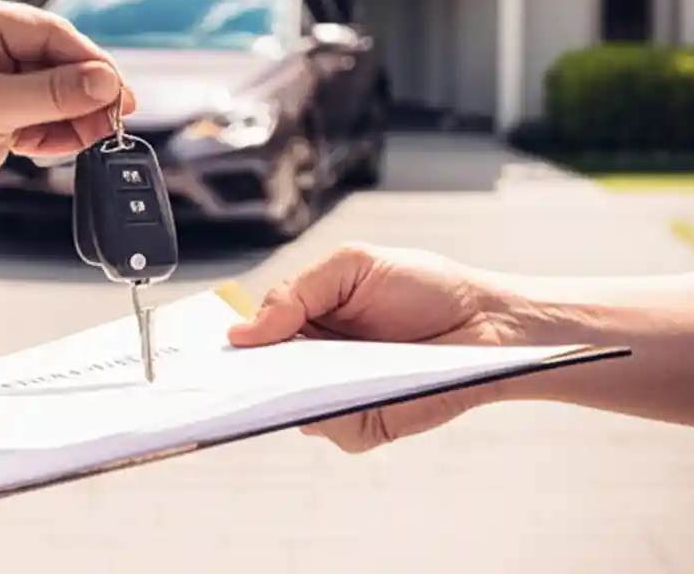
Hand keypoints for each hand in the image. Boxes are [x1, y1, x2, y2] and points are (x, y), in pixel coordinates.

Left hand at [0, 0, 134, 216]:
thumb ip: (51, 95)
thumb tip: (105, 82)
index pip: (51, 34)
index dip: (91, 63)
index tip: (119, 91)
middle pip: (58, 63)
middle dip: (86, 94)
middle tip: (116, 120)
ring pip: (53, 94)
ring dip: (75, 117)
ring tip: (93, 138)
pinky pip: (41, 118)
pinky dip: (56, 134)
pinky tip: (60, 146)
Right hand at [228, 245, 521, 452]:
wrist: (487, 320)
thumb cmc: (424, 286)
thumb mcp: (352, 266)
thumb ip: (295, 293)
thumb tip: (241, 332)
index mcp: (303, 321)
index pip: (250, 339)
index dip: (228, 345)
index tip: (206, 350)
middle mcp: (312, 364)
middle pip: (259, 380)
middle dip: (241, 377)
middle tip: (226, 372)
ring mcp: (336, 397)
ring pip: (288, 407)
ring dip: (285, 393)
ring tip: (292, 372)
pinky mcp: (364, 424)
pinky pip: (328, 427)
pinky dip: (329, 410)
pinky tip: (342, 388)